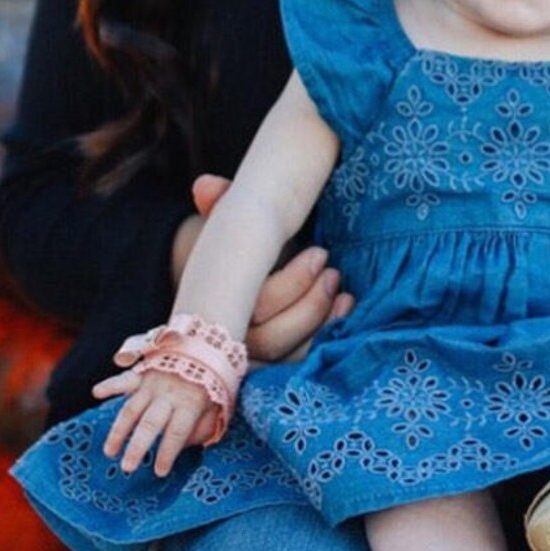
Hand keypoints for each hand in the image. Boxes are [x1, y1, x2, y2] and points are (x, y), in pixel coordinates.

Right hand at [94, 366, 219, 477]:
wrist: (208, 344)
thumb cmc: (212, 383)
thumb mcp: (217, 408)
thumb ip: (201, 429)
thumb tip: (182, 448)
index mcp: (190, 403)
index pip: (177, 432)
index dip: (167, 453)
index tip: (159, 472)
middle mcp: (169, 393)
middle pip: (151, 423)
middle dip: (138, 446)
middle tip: (127, 467)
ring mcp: (154, 382)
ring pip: (132, 408)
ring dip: (119, 430)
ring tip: (109, 451)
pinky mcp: (144, 372)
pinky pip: (126, 379)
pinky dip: (111, 384)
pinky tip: (97, 392)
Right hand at [178, 174, 352, 364]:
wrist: (244, 272)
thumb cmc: (242, 247)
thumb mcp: (232, 225)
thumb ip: (220, 205)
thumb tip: (204, 185)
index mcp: (216, 301)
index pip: (255, 306)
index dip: (292, 284)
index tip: (322, 252)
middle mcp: (230, 337)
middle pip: (268, 340)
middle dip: (309, 307)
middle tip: (335, 273)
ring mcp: (254, 357)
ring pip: (286, 358)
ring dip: (321, 325)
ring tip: (345, 294)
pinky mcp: (276, 364)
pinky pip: (299, 366)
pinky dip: (324, 340)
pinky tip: (345, 312)